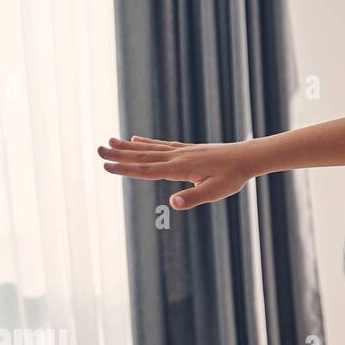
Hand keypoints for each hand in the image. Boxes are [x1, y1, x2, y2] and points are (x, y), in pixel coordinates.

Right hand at [98, 135, 254, 209]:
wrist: (247, 157)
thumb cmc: (232, 177)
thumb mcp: (216, 191)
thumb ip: (193, 197)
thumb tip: (173, 204)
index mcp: (179, 168)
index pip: (146, 169)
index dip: (125, 169)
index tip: (105, 166)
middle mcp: (177, 157)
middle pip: (142, 156)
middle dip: (119, 154)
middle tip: (97, 149)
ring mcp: (181, 151)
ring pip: (149, 148)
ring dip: (128, 147)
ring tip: (110, 141)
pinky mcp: (187, 149)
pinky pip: (162, 145)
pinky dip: (147, 142)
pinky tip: (136, 139)